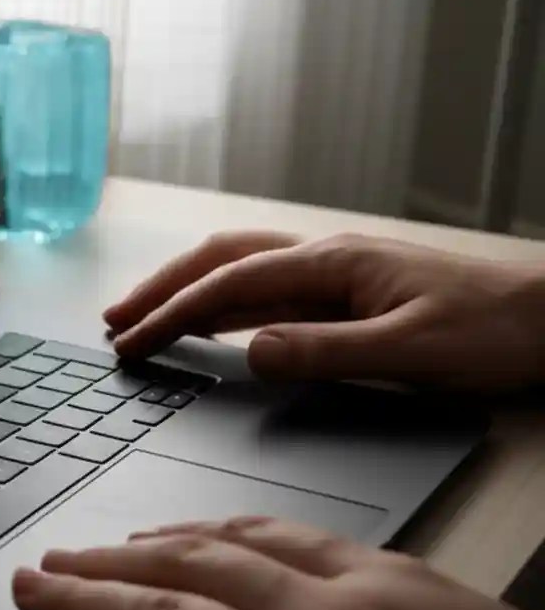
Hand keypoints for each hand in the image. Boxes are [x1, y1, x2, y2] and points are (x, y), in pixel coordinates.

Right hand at [12, 517, 544, 609]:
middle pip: (180, 585)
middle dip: (98, 575)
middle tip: (42, 571)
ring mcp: (367, 593)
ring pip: (229, 544)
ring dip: (153, 542)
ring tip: (101, 548)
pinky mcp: (405, 575)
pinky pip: (296, 532)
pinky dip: (231, 526)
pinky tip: (204, 529)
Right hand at [102, 231, 544, 390]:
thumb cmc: (493, 328)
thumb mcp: (411, 349)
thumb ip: (326, 351)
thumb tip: (251, 352)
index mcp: (331, 263)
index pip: (228, 285)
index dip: (171, 313)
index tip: (130, 340)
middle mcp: (323, 258)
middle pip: (219, 261)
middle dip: (160, 288)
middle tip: (115, 321)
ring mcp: (332, 271)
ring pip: (238, 269)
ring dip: (185, 288)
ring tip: (142, 314)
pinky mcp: (344, 291)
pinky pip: (265, 289)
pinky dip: (222, 301)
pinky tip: (211, 322)